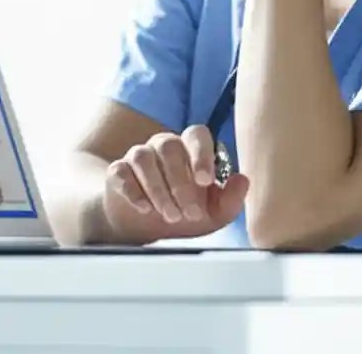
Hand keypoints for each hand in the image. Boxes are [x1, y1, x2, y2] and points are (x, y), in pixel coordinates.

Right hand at [102, 125, 249, 242]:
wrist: (144, 227)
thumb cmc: (184, 213)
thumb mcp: (213, 214)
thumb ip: (231, 199)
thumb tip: (243, 180)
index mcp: (190, 149)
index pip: (197, 134)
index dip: (201, 154)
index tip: (205, 181)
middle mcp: (164, 146)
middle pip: (170, 147)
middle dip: (181, 182)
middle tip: (190, 212)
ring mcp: (139, 156)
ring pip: (144, 157)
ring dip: (158, 189)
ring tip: (170, 215)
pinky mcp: (118, 171)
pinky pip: (121, 171)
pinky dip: (134, 190)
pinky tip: (145, 208)